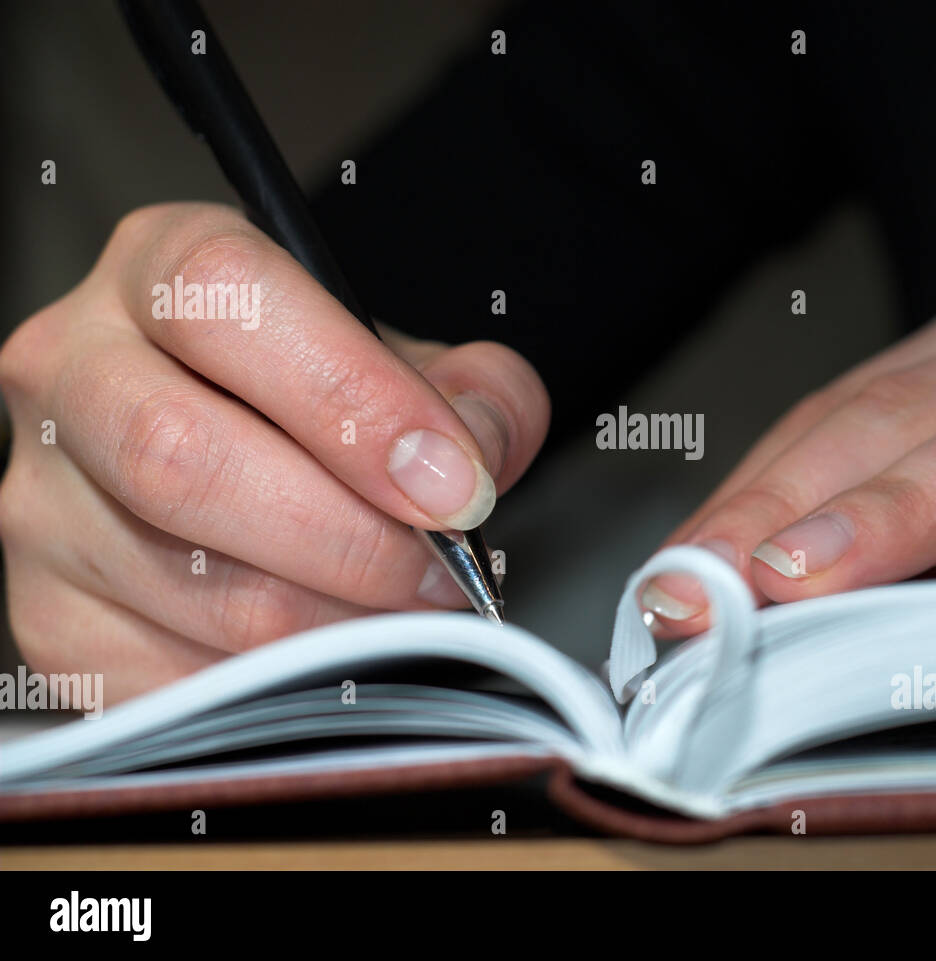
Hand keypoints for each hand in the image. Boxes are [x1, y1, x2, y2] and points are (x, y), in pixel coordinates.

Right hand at [0, 203, 548, 700]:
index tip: (455, 484)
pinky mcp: (53, 616)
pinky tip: (332, 652)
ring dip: (329, 620)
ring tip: (403, 613)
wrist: (249, 466)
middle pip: (179, 454)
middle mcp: (74, 371)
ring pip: (183, 583)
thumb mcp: (418, 365)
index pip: (229, 299)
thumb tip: (472, 464)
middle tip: (438, 570)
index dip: (357, 399)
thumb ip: (476, 392)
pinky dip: (279, 681)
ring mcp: (43, 500)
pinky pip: (171, 673)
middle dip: (347, 536)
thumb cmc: (327, 407)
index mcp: (161, 269)